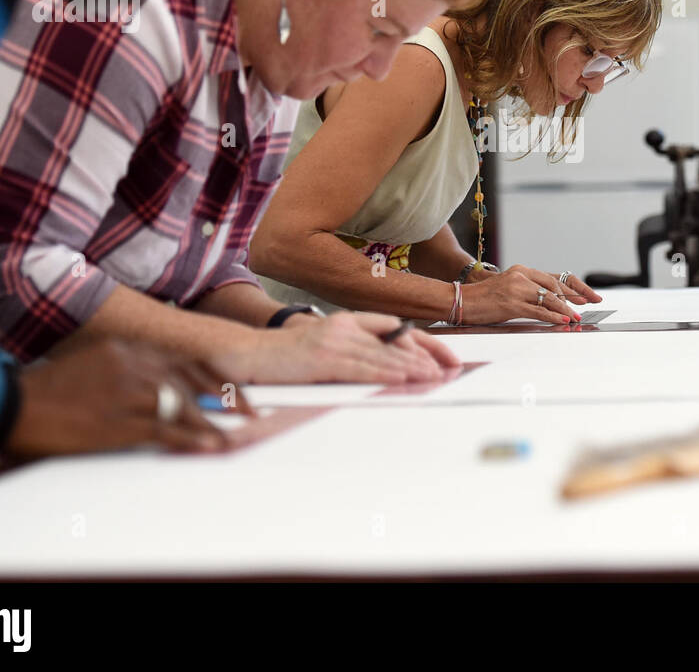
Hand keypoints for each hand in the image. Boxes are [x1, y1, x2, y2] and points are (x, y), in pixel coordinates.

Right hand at [4, 338, 241, 458]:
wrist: (11, 403)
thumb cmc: (48, 391)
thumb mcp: (91, 364)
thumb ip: (125, 368)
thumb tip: (158, 385)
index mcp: (126, 348)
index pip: (182, 360)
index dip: (214, 376)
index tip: (234, 389)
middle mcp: (131, 364)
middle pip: (192, 379)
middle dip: (226, 396)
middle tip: (250, 410)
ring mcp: (126, 392)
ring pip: (183, 404)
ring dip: (213, 422)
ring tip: (234, 434)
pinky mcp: (117, 422)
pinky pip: (165, 429)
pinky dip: (192, 438)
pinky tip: (211, 444)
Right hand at [239, 310, 458, 382]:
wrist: (248, 353)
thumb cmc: (284, 356)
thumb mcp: (322, 345)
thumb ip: (351, 349)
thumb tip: (384, 366)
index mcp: (346, 320)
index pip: (394, 328)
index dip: (421, 341)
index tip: (443, 356)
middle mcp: (343, 326)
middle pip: (393, 341)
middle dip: (425, 356)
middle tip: (450, 368)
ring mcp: (333, 341)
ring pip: (382, 355)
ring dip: (411, 367)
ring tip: (434, 376)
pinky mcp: (323, 359)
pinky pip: (361, 368)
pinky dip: (384, 374)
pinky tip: (402, 378)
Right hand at [470, 264, 600, 306]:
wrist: (460, 301)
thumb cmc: (483, 299)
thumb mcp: (508, 289)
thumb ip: (527, 292)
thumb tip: (549, 302)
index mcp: (521, 271)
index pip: (553, 278)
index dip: (572, 287)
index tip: (586, 294)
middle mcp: (520, 276)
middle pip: (555, 286)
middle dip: (575, 296)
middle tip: (589, 303)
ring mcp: (516, 289)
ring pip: (549, 298)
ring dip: (566, 309)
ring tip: (577, 317)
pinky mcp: (511, 304)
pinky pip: (538, 311)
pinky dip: (553, 317)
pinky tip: (562, 321)